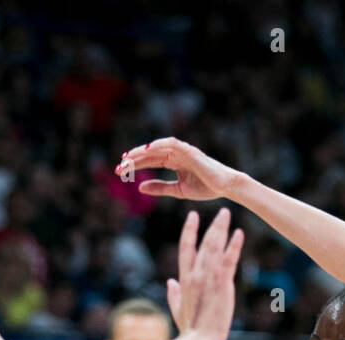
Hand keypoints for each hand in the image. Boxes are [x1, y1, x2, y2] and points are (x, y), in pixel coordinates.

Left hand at [116, 138, 240, 201]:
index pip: (150, 161)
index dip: (135, 165)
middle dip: (133, 160)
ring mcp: (183, 151)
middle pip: (150, 154)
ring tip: (128, 157)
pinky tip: (147, 149)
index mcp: (173, 162)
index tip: (120, 171)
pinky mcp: (190, 151)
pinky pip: (173, 144)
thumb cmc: (205, 188)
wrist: (225, 187)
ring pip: (158, 147)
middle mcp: (176, 154)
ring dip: (142, 151)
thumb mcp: (177, 190)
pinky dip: (160, 145)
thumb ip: (160, 188)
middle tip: (118, 167)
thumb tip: (140, 187)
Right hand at [163, 207, 242, 339]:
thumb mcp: (176, 309)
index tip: (193, 216)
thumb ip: (173, 294)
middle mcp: (195, 274)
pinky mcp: (222, 284)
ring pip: (215, 247)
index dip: (189, 230)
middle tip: (222, 211)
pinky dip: (233, 246)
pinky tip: (239, 234)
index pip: (185, 248)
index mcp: (184, 279)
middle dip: (213, 225)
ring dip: (222, 229)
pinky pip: (228, 261)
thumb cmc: (189, 328)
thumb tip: (170, 283)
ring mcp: (208, 278)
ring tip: (227, 214)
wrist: (199, 339)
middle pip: (203, 243)